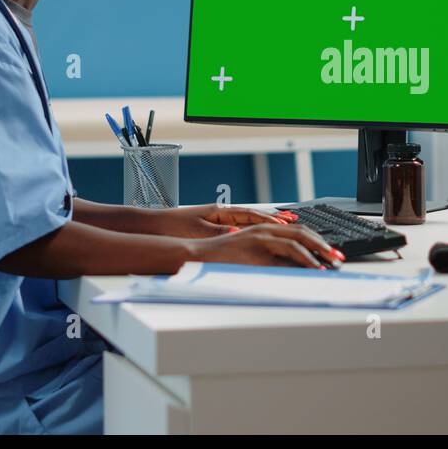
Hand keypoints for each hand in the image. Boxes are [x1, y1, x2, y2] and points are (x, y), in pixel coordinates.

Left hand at [150, 204, 292, 238]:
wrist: (154, 226)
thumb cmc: (173, 227)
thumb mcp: (199, 230)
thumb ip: (221, 231)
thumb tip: (241, 234)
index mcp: (220, 211)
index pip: (251, 214)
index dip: (270, 219)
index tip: (286, 223)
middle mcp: (221, 214)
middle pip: (254, 216)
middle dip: (274, 219)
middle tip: (293, 221)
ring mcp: (218, 220)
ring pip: (247, 223)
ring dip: (265, 225)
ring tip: (283, 226)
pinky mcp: (212, 228)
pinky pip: (238, 230)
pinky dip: (252, 232)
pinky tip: (259, 237)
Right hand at [190, 222, 343, 268]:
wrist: (198, 255)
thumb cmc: (223, 257)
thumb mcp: (252, 253)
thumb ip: (271, 257)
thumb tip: (294, 267)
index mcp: (265, 228)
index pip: (298, 231)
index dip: (318, 241)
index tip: (332, 253)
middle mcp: (264, 229)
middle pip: (301, 234)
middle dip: (323, 246)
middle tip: (338, 258)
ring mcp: (258, 238)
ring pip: (295, 243)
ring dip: (315, 254)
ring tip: (328, 266)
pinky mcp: (253, 251)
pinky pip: (281, 257)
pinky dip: (298, 263)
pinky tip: (309, 270)